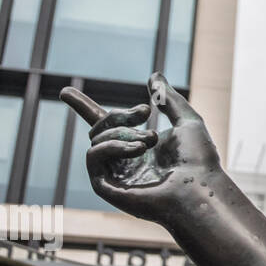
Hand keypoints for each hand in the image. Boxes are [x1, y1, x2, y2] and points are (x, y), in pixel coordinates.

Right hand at [60, 72, 220, 221]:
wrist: (200, 190)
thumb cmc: (199, 161)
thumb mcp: (186, 121)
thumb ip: (168, 99)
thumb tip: (154, 75)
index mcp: (141, 147)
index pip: (108, 126)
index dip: (85, 108)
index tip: (65, 91)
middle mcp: (125, 161)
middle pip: (100, 128)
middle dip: (119, 115)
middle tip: (145, 110)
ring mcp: (115, 174)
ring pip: (96, 140)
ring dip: (123, 132)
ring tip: (150, 139)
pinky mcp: (106, 187)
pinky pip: (93, 156)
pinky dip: (112, 146)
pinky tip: (137, 149)